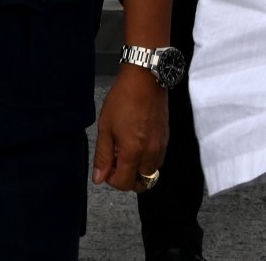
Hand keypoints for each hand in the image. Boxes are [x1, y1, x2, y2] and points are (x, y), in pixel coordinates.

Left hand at [92, 65, 167, 192]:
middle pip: (141, 184)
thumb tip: (99, 178)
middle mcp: (150, 153)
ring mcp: (161, 147)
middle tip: (116, 162)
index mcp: (133, 152)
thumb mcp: (105, 127)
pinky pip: (157, 160)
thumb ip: (103, 156)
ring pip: (150, 173)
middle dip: (127, 179)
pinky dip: (147, 160)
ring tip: (126, 151)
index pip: (124, 183)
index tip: (106, 168)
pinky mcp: (166, 139)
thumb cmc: (123, 100)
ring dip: (138, 170)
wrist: (145, 80)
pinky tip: (137, 144)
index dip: (112, 180)